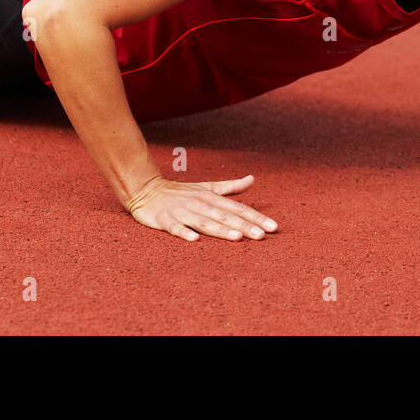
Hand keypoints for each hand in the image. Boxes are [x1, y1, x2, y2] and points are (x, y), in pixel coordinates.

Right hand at [126, 174, 277, 241]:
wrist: (146, 189)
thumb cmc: (181, 192)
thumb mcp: (207, 187)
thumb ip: (230, 187)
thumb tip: (252, 180)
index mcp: (210, 197)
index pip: (237, 207)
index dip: (255, 217)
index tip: (273, 227)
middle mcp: (199, 203)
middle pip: (225, 216)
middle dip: (244, 225)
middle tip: (262, 236)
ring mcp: (182, 211)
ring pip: (204, 222)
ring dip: (220, 229)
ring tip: (237, 237)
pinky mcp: (164, 219)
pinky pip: (175, 227)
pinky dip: (184, 232)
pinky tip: (194, 239)